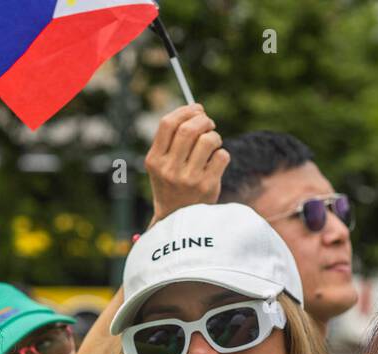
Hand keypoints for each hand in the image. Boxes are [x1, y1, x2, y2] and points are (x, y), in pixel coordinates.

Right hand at [145, 104, 228, 225]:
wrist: (179, 219)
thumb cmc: (172, 184)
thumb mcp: (161, 164)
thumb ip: (172, 139)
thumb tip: (196, 109)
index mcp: (154, 160)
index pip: (167, 123)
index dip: (185, 110)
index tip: (197, 109)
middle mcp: (169, 170)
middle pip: (188, 129)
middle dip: (203, 120)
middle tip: (209, 124)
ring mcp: (188, 179)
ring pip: (208, 140)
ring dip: (215, 136)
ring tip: (213, 144)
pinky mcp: (207, 187)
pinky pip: (222, 156)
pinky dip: (222, 154)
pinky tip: (216, 162)